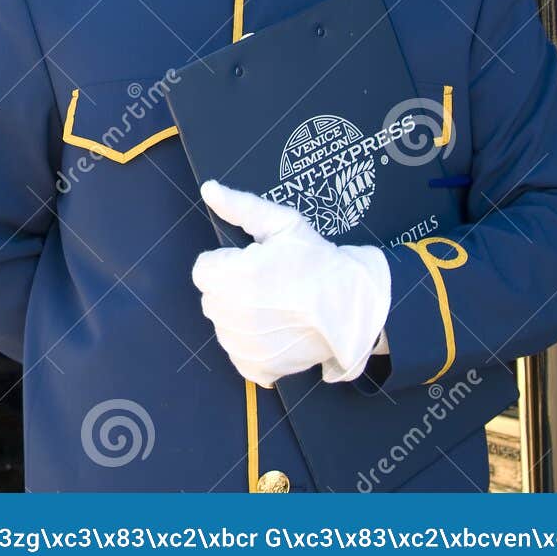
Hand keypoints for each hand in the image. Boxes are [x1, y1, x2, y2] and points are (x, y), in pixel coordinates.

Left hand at [191, 180, 390, 385]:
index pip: (204, 269)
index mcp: (231, 276)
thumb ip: (241, 207)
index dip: (228, 263)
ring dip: (240, 316)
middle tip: (269, 284)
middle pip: (212, 296)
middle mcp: (230, 314)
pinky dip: (252, 344)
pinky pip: (238, 352)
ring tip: (277, 307)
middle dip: (232, 288)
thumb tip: (209, 189)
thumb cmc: (318, 261)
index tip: (254, 263)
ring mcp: (241, 344)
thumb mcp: (283, 224)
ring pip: (223, 324)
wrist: (353, 307)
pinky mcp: (255, 366)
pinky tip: (277, 330)